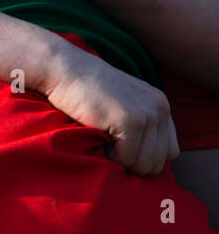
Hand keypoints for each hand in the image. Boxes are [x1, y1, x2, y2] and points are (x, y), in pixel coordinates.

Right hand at [37, 43, 178, 175]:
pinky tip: (98, 136)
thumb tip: (148, 162)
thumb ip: (140, 122)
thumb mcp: (122, 101)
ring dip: (121, 160)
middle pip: (157, 162)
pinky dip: (109, 156)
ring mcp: (146, 114)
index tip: (121, 149)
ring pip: (143, 164)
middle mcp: (160, 109)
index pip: (169, 152)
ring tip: (104, 139)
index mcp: (160, 105)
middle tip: (110, 146)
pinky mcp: (130, 121)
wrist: (63, 69)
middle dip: (132, 162)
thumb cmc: (84, 89)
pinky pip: (126, 159)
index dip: (144, 158)